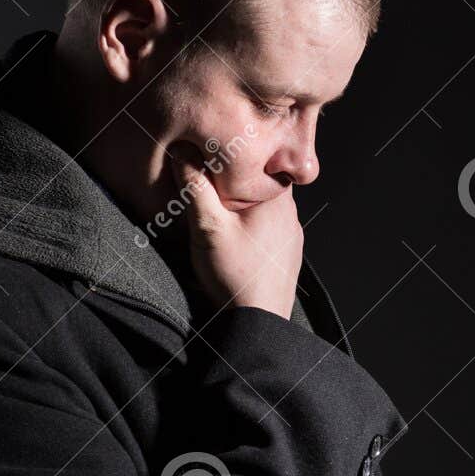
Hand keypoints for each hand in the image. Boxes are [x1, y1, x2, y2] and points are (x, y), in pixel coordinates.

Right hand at [170, 142, 303, 320]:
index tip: (208, 156)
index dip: (230, 154)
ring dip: (240, 206)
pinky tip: (233, 239)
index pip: (256, 156)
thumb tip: (183, 151)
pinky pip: (266, 228)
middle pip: (257, 181)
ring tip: (216, 214)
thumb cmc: (236, 276)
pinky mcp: (286, 252)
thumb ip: (194, 187)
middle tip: (205, 186)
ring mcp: (291, 233)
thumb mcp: (207, 227)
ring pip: (261, 206)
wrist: (259, 324)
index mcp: (277, 196)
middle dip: (232, 182)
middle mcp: (290, 211)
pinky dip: (249, 227)